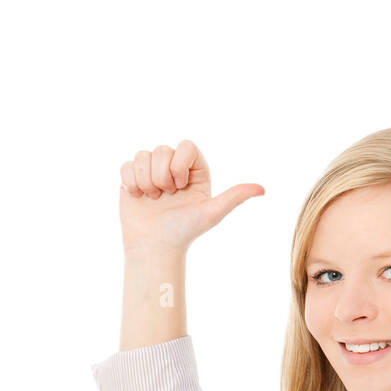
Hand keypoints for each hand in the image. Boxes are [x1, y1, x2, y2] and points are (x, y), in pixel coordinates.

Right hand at [118, 140, 263, 254]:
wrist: (155, 245)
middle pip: (162, 149)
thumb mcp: (212, 213)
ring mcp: (152, 171)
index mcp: (196, 170)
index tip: (181, 186)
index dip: (179, 164)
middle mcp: (175, 167)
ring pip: (143, 155)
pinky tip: (139, 197)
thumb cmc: (186, 230)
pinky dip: (131, 182)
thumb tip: (263, 189)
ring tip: (154, 198)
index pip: (186, 145)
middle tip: (167, 196)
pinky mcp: (133, 178)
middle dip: (162, 175)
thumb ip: (235, 196)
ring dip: (146, 180)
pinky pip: (127, 165)